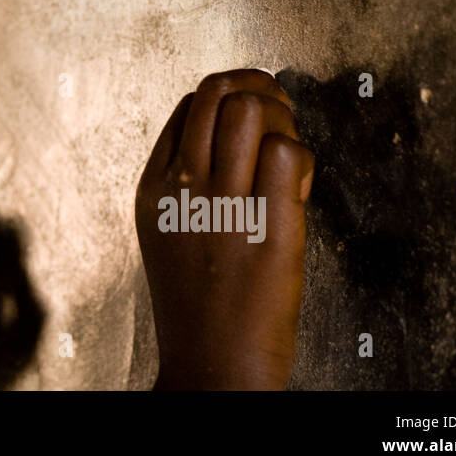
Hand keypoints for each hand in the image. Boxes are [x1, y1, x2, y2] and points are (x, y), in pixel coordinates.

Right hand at [135, 69, 314, 389]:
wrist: (212, 367)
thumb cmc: (199, 305)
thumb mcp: (169, 232)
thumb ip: (188, 182)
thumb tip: (233, 130)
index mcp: (154, 188)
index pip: (189, 104)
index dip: (229, 95)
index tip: (252, 111)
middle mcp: (183, 188)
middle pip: (217, 92)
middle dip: (257, 88)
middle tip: (278, 109)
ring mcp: (224, 206)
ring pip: (251, 111)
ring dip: (281, 118)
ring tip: (289, 148)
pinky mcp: (268, 228)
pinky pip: (287, 153)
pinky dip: (301, 156)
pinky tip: (297, 185)